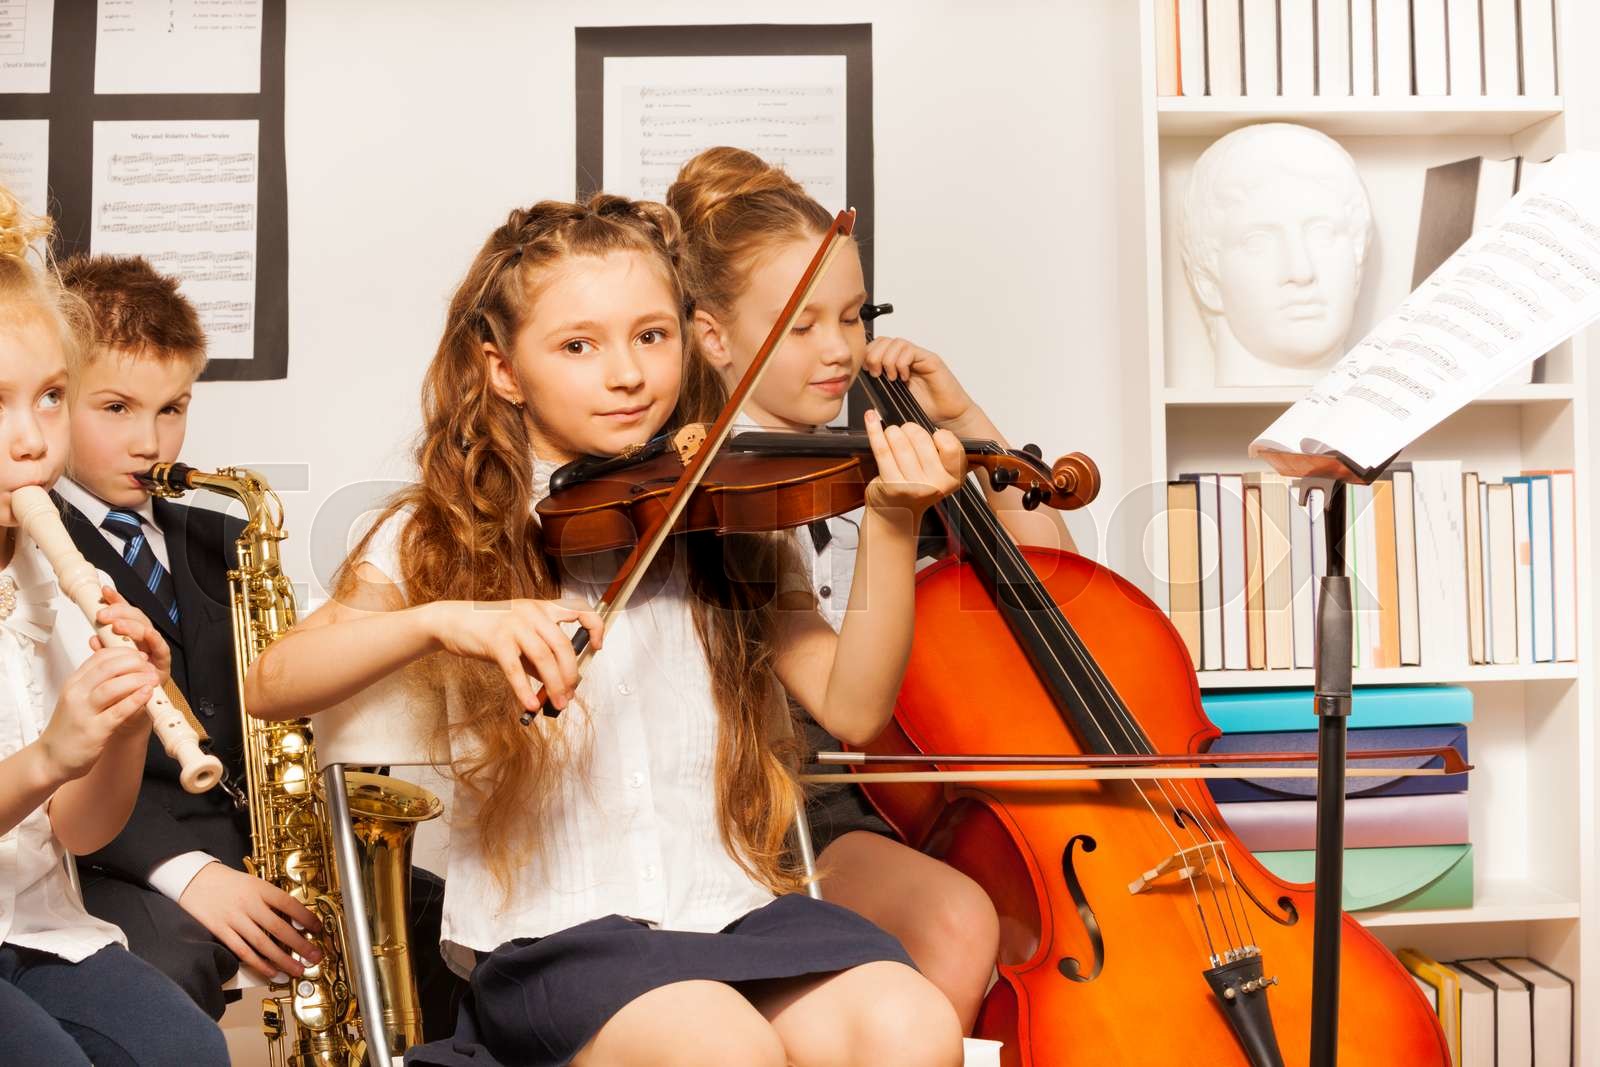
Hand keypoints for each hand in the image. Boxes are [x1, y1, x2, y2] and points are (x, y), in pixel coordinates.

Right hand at [39, 647, 159, 781]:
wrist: (50, 758)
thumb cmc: (69, 728)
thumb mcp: (77, 698)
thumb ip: (95, 683)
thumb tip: (124, 666)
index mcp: (74, 683)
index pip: (100, 658)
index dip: (124, 653)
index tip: (140, 656)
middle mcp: (76, 694)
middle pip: (107, 668)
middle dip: (133, 663)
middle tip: (149, 666)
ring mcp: (84, 712)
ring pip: (112, 687)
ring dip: (137, 680)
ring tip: (153, 679)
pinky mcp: (94, 731)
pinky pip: (117, 712)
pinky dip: (135, 700)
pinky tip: (147, 694)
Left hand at [92, 586, 170, 682]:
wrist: (130, 713)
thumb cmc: (120, 689)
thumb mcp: (107, 666)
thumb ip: (105, 650)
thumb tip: (94, 637)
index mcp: (129, 639)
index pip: (124, 615)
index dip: (116, 601)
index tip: (104, 592)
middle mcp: (143, 643)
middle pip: (137, 618)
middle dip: (121, 612)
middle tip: (104, 614)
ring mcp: (154, 652)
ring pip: (148, 630)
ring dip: (133, 625)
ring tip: (117, 626)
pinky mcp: (163, 665)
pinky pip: (162, 650)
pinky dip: (155, 640)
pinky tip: (146, 635)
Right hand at [177, 862, 324, 980]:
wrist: (196, 879)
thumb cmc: (230, 882)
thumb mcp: (255, 883)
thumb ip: (272, 900)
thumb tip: (295, 920)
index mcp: (260, 888)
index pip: (288, 904)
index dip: (306, 918)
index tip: (318, 929)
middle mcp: (249, 904)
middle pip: (278, 928)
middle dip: (300, 945)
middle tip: (315, 956)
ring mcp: (234, 919)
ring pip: (262, 944)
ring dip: (282, 960)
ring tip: (297, 969)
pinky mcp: (221, 931)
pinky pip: (242, 951)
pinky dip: (258, 964)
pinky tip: (271, 972)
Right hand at [427, 599, 604, 711]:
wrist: (452, 621)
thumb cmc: (489, 630)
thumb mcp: (520, 638)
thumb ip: (539, 659)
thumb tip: (559, 685)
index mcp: (542, 608)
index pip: (580, 610)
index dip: (595, 628)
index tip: (598, 647)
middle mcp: (532, 613)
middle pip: (563, 645)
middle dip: (571, 674)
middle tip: (570, 693)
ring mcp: (514, 625)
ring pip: (544, 659)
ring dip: (554, 685)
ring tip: (558, 703)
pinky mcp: (496, 640)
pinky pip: (515, 670)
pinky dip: (525, 690)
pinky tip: (531, 704)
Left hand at [861, 409, 965, 517]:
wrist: (896, 515)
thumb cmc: (915, 489)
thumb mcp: (937, 474)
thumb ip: (941, 452)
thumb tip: (930, 425)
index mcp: (952, 479)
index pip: (951, 446)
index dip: (940, 436)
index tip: (932, 436)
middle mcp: (936, 485)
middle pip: (922, 438)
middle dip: (910, 429)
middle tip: (905, 435)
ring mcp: (914, 487)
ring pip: (900, 442)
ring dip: (892, 432)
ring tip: (891, 435)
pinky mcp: (892, 486)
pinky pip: (882, 449)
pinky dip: (874, 430)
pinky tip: (870, 419)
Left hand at [864, 336, 975, 431]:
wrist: (949, 415)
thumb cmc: (926, 407)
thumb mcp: (894, 397)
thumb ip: (881, 386)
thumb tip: (863, 381)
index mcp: (896, 363)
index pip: (877, 346)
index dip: (868, 355)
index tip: (868, 371)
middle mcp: (907, 357)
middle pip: (884, 341)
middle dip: (874, 356)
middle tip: (877, 373)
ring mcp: (919, 357)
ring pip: (896, 343)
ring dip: (888, 360)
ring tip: (892, 377)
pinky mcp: (930, 359)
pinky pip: (911, 351)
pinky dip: (902, 363)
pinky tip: (904, 377)